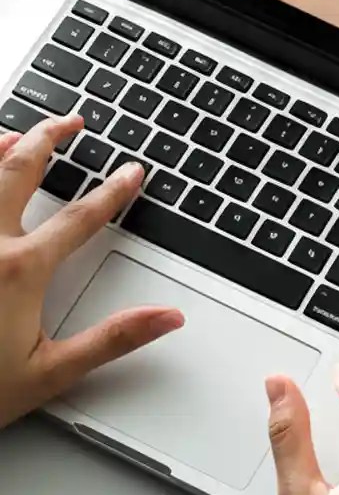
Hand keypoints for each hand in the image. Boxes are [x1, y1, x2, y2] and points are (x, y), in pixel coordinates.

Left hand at [0, 115, 184, 428]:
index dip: (112, 191)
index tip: (131, 172)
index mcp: (20, 269)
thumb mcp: (50, 373)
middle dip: (52, 139)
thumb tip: (167, 317)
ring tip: (17, 131)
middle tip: (73, 121)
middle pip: (22, 171)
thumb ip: (113, 339)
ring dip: (0, 146)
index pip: (81, 218)